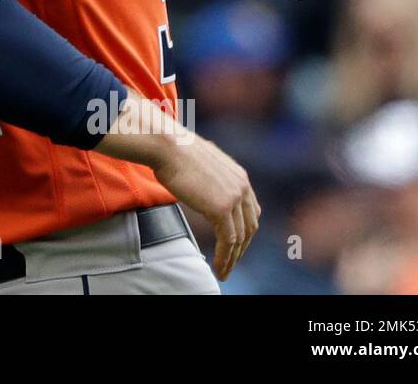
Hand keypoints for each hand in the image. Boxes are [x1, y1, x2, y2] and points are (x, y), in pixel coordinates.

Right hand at [148, 130, 259, 281]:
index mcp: (239, 176)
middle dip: (242, 247)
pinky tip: (218, 267)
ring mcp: (234, 198)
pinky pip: (228, 240)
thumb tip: (202, 181)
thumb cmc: (174, 151)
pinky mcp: (222, 209)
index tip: (234, 243)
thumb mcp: (202, 164)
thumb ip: (210, 177)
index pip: (251, 210)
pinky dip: (225, 257)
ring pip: (240, 237)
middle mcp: (242, 187)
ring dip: (233, 257)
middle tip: (231, 261)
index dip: (244, 230)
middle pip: (249, 226)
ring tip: (224, 271)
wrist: (166, 146)